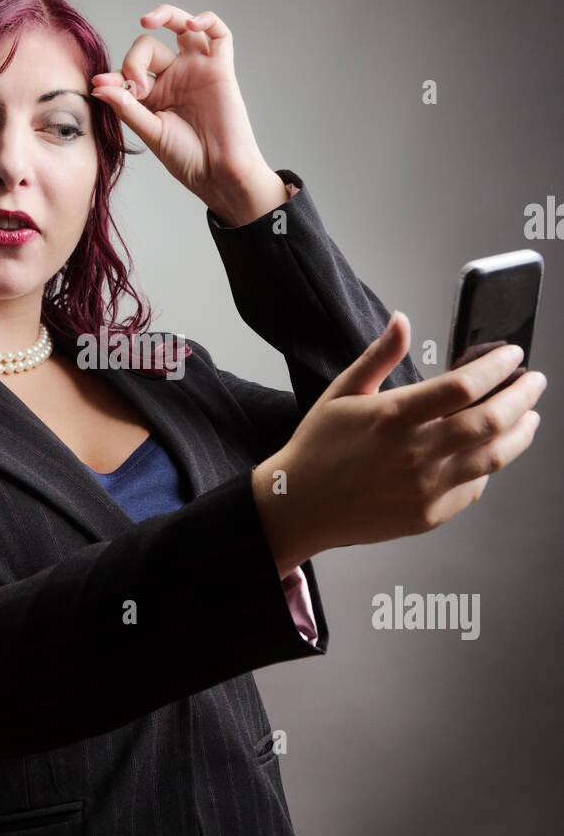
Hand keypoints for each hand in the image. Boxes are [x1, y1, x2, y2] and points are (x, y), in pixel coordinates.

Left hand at [90, 3, 284, 217]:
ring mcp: (197, 71)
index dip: (114, 74)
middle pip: (148, 47)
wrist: (218, 174)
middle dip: (135, 60)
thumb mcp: (150, 131)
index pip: (129, 70)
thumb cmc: (186, 158)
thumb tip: (99, 86)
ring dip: (165, 14)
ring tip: (148, 20)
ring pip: (182, 27)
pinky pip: (219, 34)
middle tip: (137, 88)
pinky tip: (193, 23)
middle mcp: (175, 78)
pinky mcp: (221, 69)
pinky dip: (207, 20)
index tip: (102, 86)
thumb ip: (126, 107)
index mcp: (154, 94)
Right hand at [251, 313, 547, 575]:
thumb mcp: (342, 392)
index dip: (497, 367)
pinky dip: (488, 467)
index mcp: (392, 417)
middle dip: (523, 396)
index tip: (513, 356)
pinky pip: (474, 488)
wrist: (300, 507)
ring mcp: (424, 488)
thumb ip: (379, 355)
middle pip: (490, 422)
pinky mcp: (429, 515)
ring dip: (520, 433)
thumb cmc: (318, 448)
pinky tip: (489, 451)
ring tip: (529, 416)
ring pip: (493, 458)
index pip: (463, 386)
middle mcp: (414, 453)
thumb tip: (403, 320)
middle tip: (534, 382)